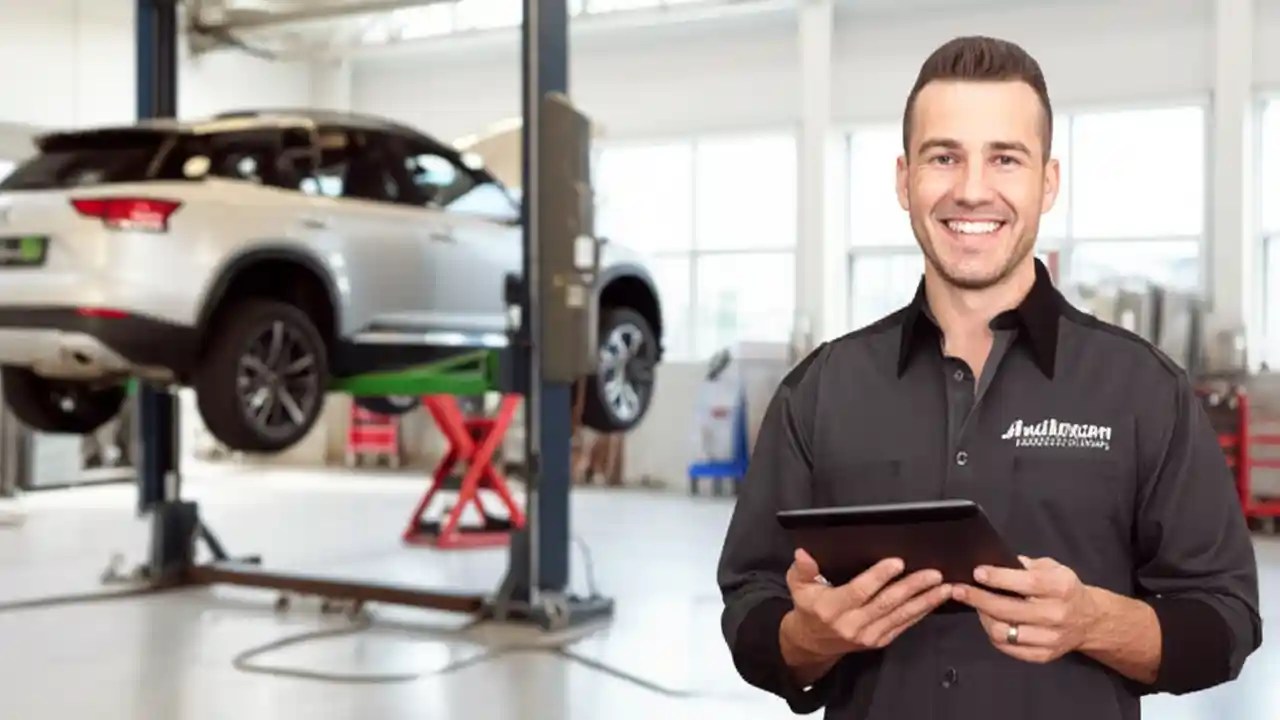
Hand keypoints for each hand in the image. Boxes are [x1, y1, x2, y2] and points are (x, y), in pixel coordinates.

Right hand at [781, 549, 952, 668]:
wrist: (813, 641)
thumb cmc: (809, 607)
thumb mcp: (798, 585)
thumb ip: (802, 568)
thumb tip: (804, 552)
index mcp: (831, 608)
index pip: (859, 591)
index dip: (879, 576)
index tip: (897, 562)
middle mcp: (851, 624)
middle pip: (887, 604)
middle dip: (912, 587)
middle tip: (932, 573)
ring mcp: (868, 636)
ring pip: (900, 616)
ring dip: (924, 601)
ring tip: (943, 587)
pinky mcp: (879, 641)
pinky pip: (903, 626)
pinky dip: (921, 613)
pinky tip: (934, 601)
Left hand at [951, 555, 1103, 664]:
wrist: (1089, 620)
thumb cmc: (1064, 588)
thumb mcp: (1052, 568)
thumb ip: (1026, 565)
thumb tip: (994, 562)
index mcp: (1061, 588)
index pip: (1026, 583)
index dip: (998, 578)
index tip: (977, 572)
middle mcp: (1057, 615)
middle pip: (1008, 610)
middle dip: (978, 598)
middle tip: (958, 589)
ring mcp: (1050, 639)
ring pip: (1004, 632)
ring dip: (983, 617)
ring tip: (975, 605)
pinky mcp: (1043, 656)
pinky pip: (1008, 648)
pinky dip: (993, 634)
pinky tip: (988, 621)